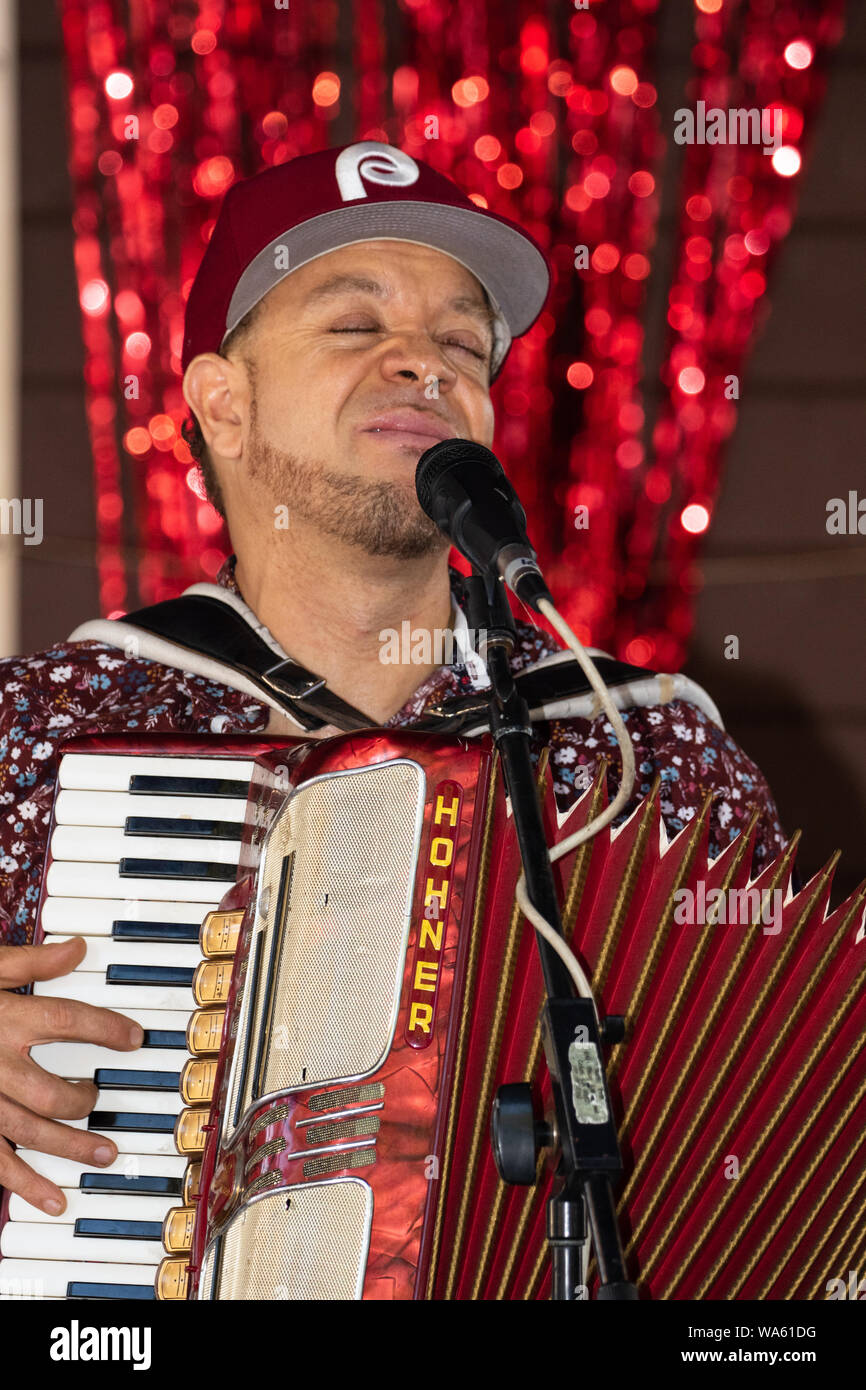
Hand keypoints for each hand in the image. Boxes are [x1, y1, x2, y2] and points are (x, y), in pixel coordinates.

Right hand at [0, 938, 143, 1215]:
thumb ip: (30, 962)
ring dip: (70, 1146)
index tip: (133, 1038)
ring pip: (30, 1132)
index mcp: (5, 1019)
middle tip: (98, 1097)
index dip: (107, 1029)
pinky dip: (25, 1184)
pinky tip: (52, 1199)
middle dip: (84, 1100)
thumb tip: (76, 949)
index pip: (69, 1022)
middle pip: (51, 1092)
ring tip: (104, 1155)